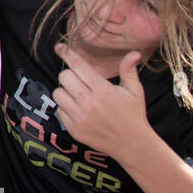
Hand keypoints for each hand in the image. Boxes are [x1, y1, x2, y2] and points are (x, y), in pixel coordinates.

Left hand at [52, 44, 152, 158]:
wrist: (132, 144)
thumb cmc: (134, 114)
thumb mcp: (134, 91)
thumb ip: (129, 70)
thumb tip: (134, 52)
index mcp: (103, 90)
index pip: (79, 66)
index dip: (67, 54)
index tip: (60, 47)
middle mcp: (90, 103)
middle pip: (64, 77)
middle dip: (70, 75)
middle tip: (79, 81)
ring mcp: (80, 117)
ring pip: (58, 93)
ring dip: (65, 91)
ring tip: (78, 96)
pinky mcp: (74, 129)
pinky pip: (59, 111)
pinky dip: (65, 108)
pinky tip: (78, 110)